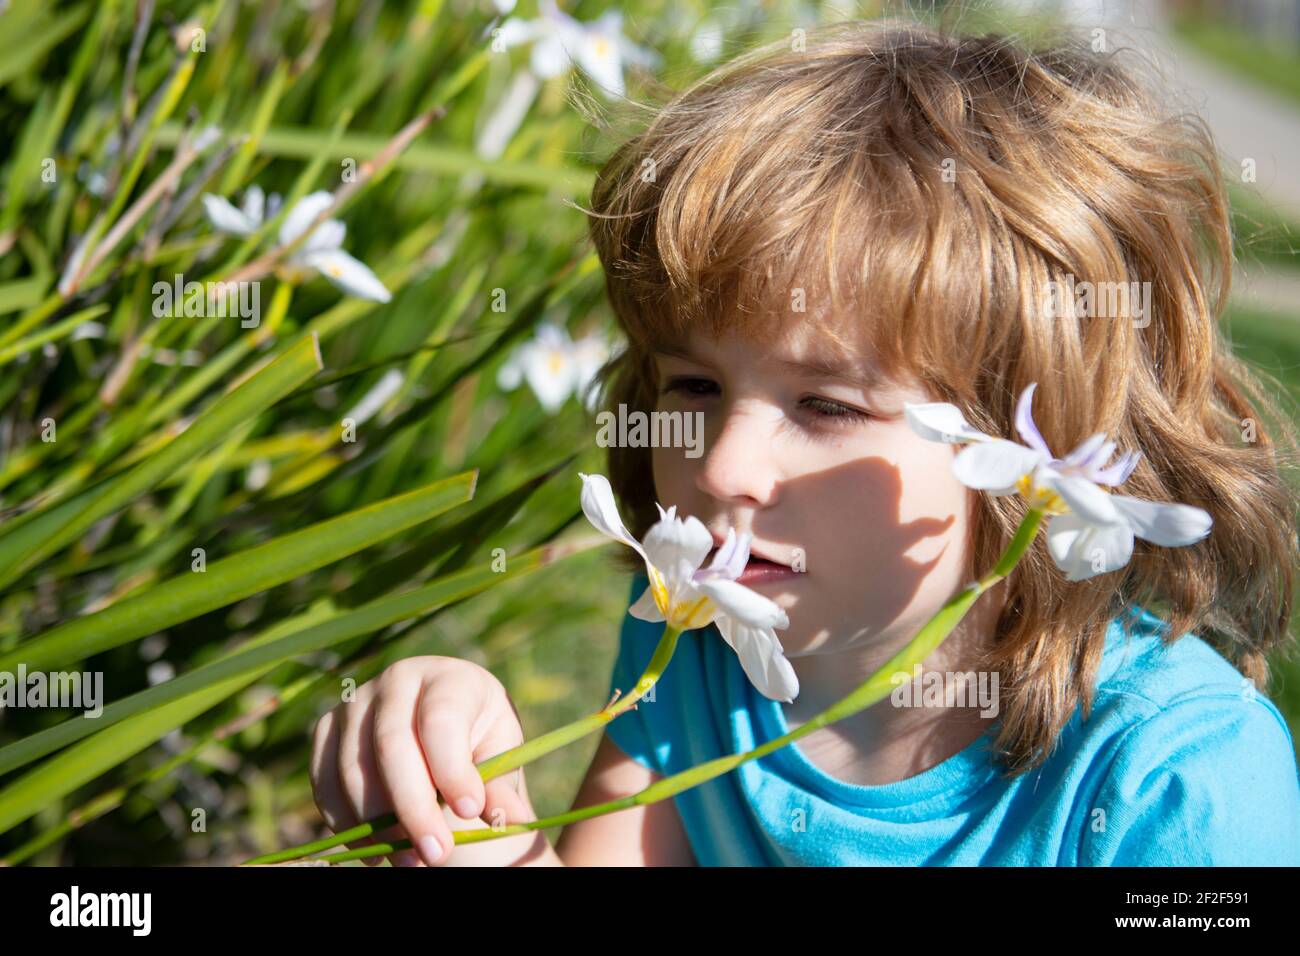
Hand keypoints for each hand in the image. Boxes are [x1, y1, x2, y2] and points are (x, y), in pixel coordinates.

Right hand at [309, 655, 534, 865]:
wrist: (439, 732)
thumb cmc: (477, 741)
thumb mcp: (500, 756)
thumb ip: (501, 785)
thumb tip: (515, 817)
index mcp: (448, 678)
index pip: (441, 719)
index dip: (452, 768)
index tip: (470, 812)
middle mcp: (396, 680)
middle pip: (391, 744)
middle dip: (413, 806)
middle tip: (436, 853)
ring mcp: (354, 702)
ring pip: (353, 768)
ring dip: (378, 824)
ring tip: (411, 863)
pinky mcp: (326, 730)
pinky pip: (324, 782)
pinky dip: (346, 824)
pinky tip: (376, 853)